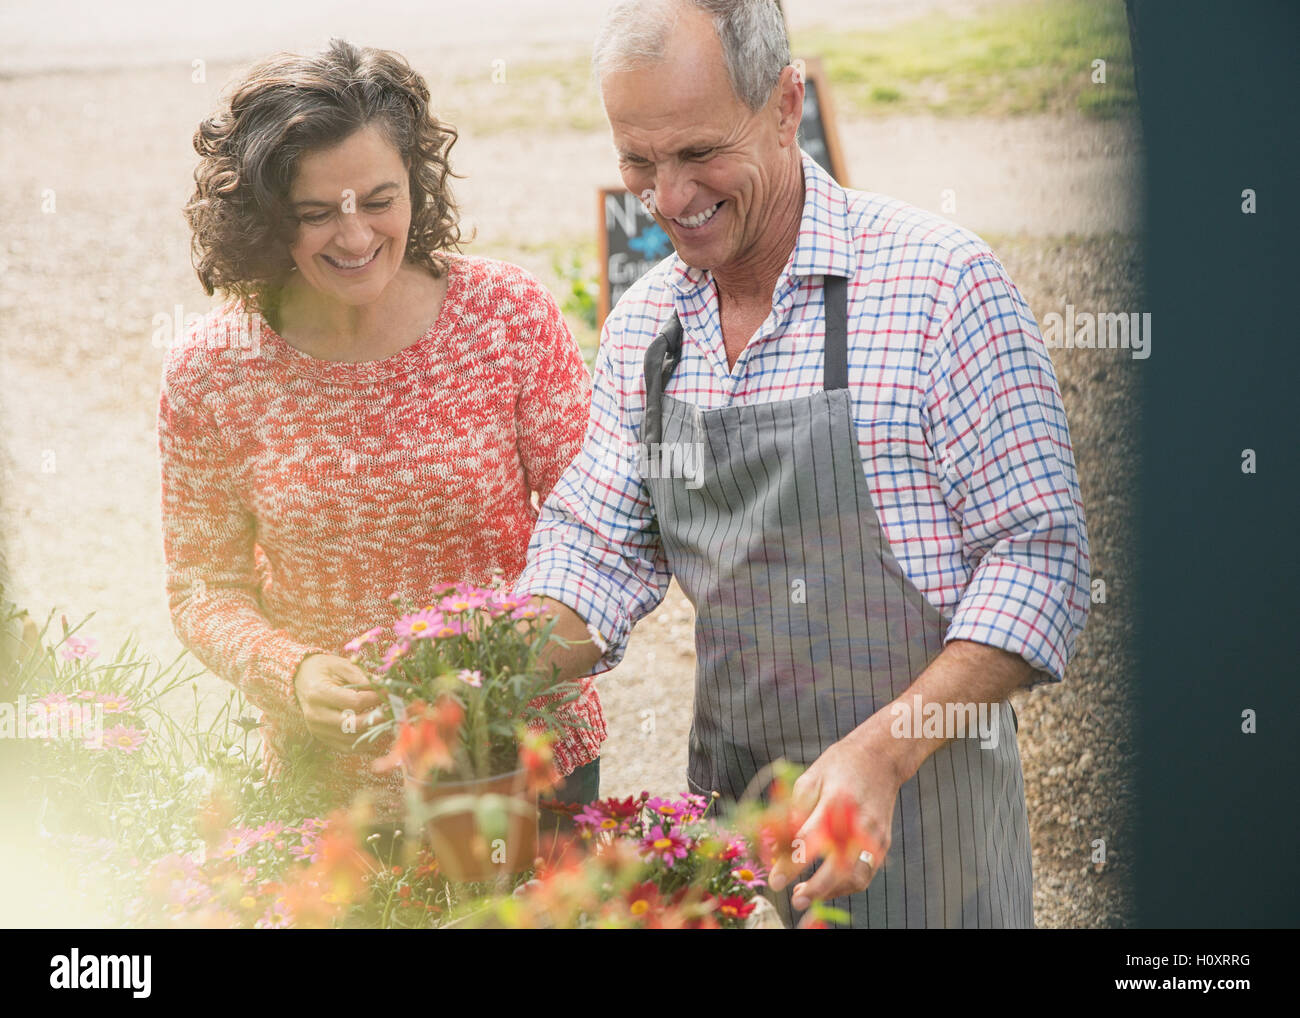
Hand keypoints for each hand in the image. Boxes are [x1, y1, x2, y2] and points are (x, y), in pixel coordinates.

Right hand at [292, 653, 385, 752]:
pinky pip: (345, 747)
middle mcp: (315, 715)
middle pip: (353, 724)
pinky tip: (374, 731)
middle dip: (376, 718)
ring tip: (386, 721)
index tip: (389, 692)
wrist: (301, 680)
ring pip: (350, 738)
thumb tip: (384, 686)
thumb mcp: (340, 665)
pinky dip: (362, 743)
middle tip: (392, 711)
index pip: (354, 701)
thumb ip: (361, 676)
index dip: (375, 698)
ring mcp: (317, 729)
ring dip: (372, 732)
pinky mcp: (321, 737)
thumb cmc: (323, 669)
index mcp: (318, 693)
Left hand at [767, 726, 902, 922]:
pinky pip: (865, 873)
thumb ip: (794, 812)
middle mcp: (859, 822)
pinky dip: (846, 885)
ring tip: (807, 894)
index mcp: (835, 802)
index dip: (791, 865)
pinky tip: (826, 886)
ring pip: (856, 877)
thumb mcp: (809, 779)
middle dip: (816, 889)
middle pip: (839, 867)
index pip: (809, 842)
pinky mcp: (883, 842)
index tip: (775, 881)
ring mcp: (874, 835)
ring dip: (832, 892)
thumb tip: (777, 846)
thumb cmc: (838, 766)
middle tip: (795, 899)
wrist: (880, 758)